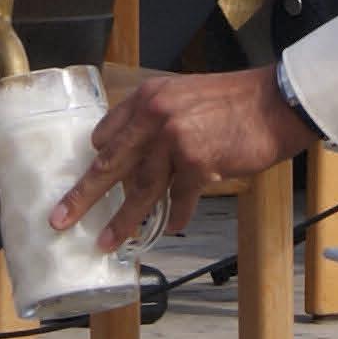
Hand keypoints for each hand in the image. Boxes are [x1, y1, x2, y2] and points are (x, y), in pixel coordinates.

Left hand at [54, 69, 315, 250]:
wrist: (276, 102)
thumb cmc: (236, 101)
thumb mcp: (186, 96)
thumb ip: (159, 119)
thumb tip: (141, 153)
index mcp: (148, 97)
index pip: (107, 132)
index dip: (98, 157)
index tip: (89, 176)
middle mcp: (155, 116)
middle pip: (110, 164)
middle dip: (83, 195)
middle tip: (61, 219)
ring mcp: (174, 141)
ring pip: (140, 189)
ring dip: (123, 221)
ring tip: (108, 243)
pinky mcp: (198, 164)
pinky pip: (179, 199)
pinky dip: (176, 215)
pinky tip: (173, 227)